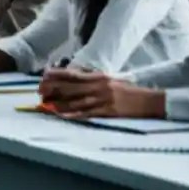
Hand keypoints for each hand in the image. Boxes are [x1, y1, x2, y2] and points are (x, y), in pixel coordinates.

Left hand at [39, 68, 165, 118]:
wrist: (148, 100)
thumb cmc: (128, 91)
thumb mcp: (110, 80)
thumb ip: (93, 79)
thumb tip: (74, 79)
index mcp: (98, 77)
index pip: (73, 74)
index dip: (57, 75)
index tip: (44, 76)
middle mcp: (98, 86)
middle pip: (70, 87)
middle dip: (53, 89)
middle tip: (40, 91)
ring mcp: (102, 99)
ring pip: (75, 101)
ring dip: (59, 103)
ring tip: (45, 104)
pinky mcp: (107, 111)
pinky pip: (86, 113)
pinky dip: (73, 114)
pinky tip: (62, 115)